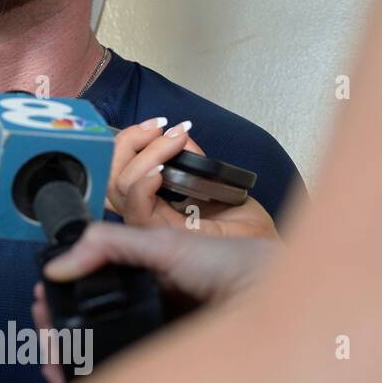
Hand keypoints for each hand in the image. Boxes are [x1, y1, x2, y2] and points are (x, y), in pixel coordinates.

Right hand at [32, 221, 280, 382]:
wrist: (276, 298)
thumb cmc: (232, 265)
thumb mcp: (162, 243)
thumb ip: (108, 245)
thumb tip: (56, 265)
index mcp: (145, 282)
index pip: (91, 293)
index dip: (63, 297)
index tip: (43, 298)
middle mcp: (146, 316)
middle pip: (87, 329)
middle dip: (56, 329)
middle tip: (41, 326)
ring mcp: (153, 349)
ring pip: (97, 361)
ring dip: (65, 361)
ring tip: (49, 356)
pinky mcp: (161, 378)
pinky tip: (67, 382)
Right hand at [109, 117, 277, 238]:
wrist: (272, 258)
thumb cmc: (249, 232)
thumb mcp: (219, 185)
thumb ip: (194, 162)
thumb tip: (179, 135)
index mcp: (155, 203)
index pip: (118, 171)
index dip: (127, 143)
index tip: (156, 124)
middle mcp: (146, 217)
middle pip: (109, 177)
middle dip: (128, 142)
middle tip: (160, 127)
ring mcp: (150, 231)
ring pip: (117, 189)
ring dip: (143, 156)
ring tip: (173, 141)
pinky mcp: (163, 242)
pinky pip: (136, 212)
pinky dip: (142, 186)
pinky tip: (162, 171)